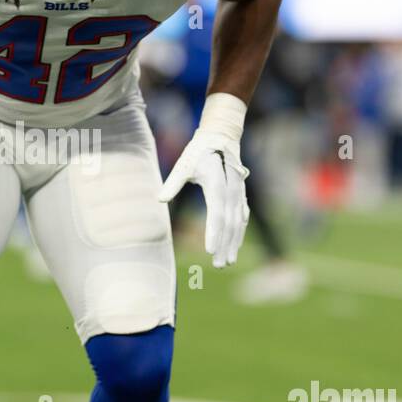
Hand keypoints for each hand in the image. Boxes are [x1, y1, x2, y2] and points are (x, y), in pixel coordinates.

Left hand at [159, 128, 249, 268]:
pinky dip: (239, 232)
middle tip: (218, 264)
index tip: (209, 250)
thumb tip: (159, 199)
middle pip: (229, 222)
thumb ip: (173, 183)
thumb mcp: (183, 164)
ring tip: (227, 261)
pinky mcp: (240, 194)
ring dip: (234, 242)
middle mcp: (232, 190)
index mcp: (217, 184)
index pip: (216, 213)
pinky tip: (236, 244)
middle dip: (224, 245)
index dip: (213, 233)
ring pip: (238, 222)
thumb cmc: (198, 152)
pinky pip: (242, 216)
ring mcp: (239, 193)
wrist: (221, 136)